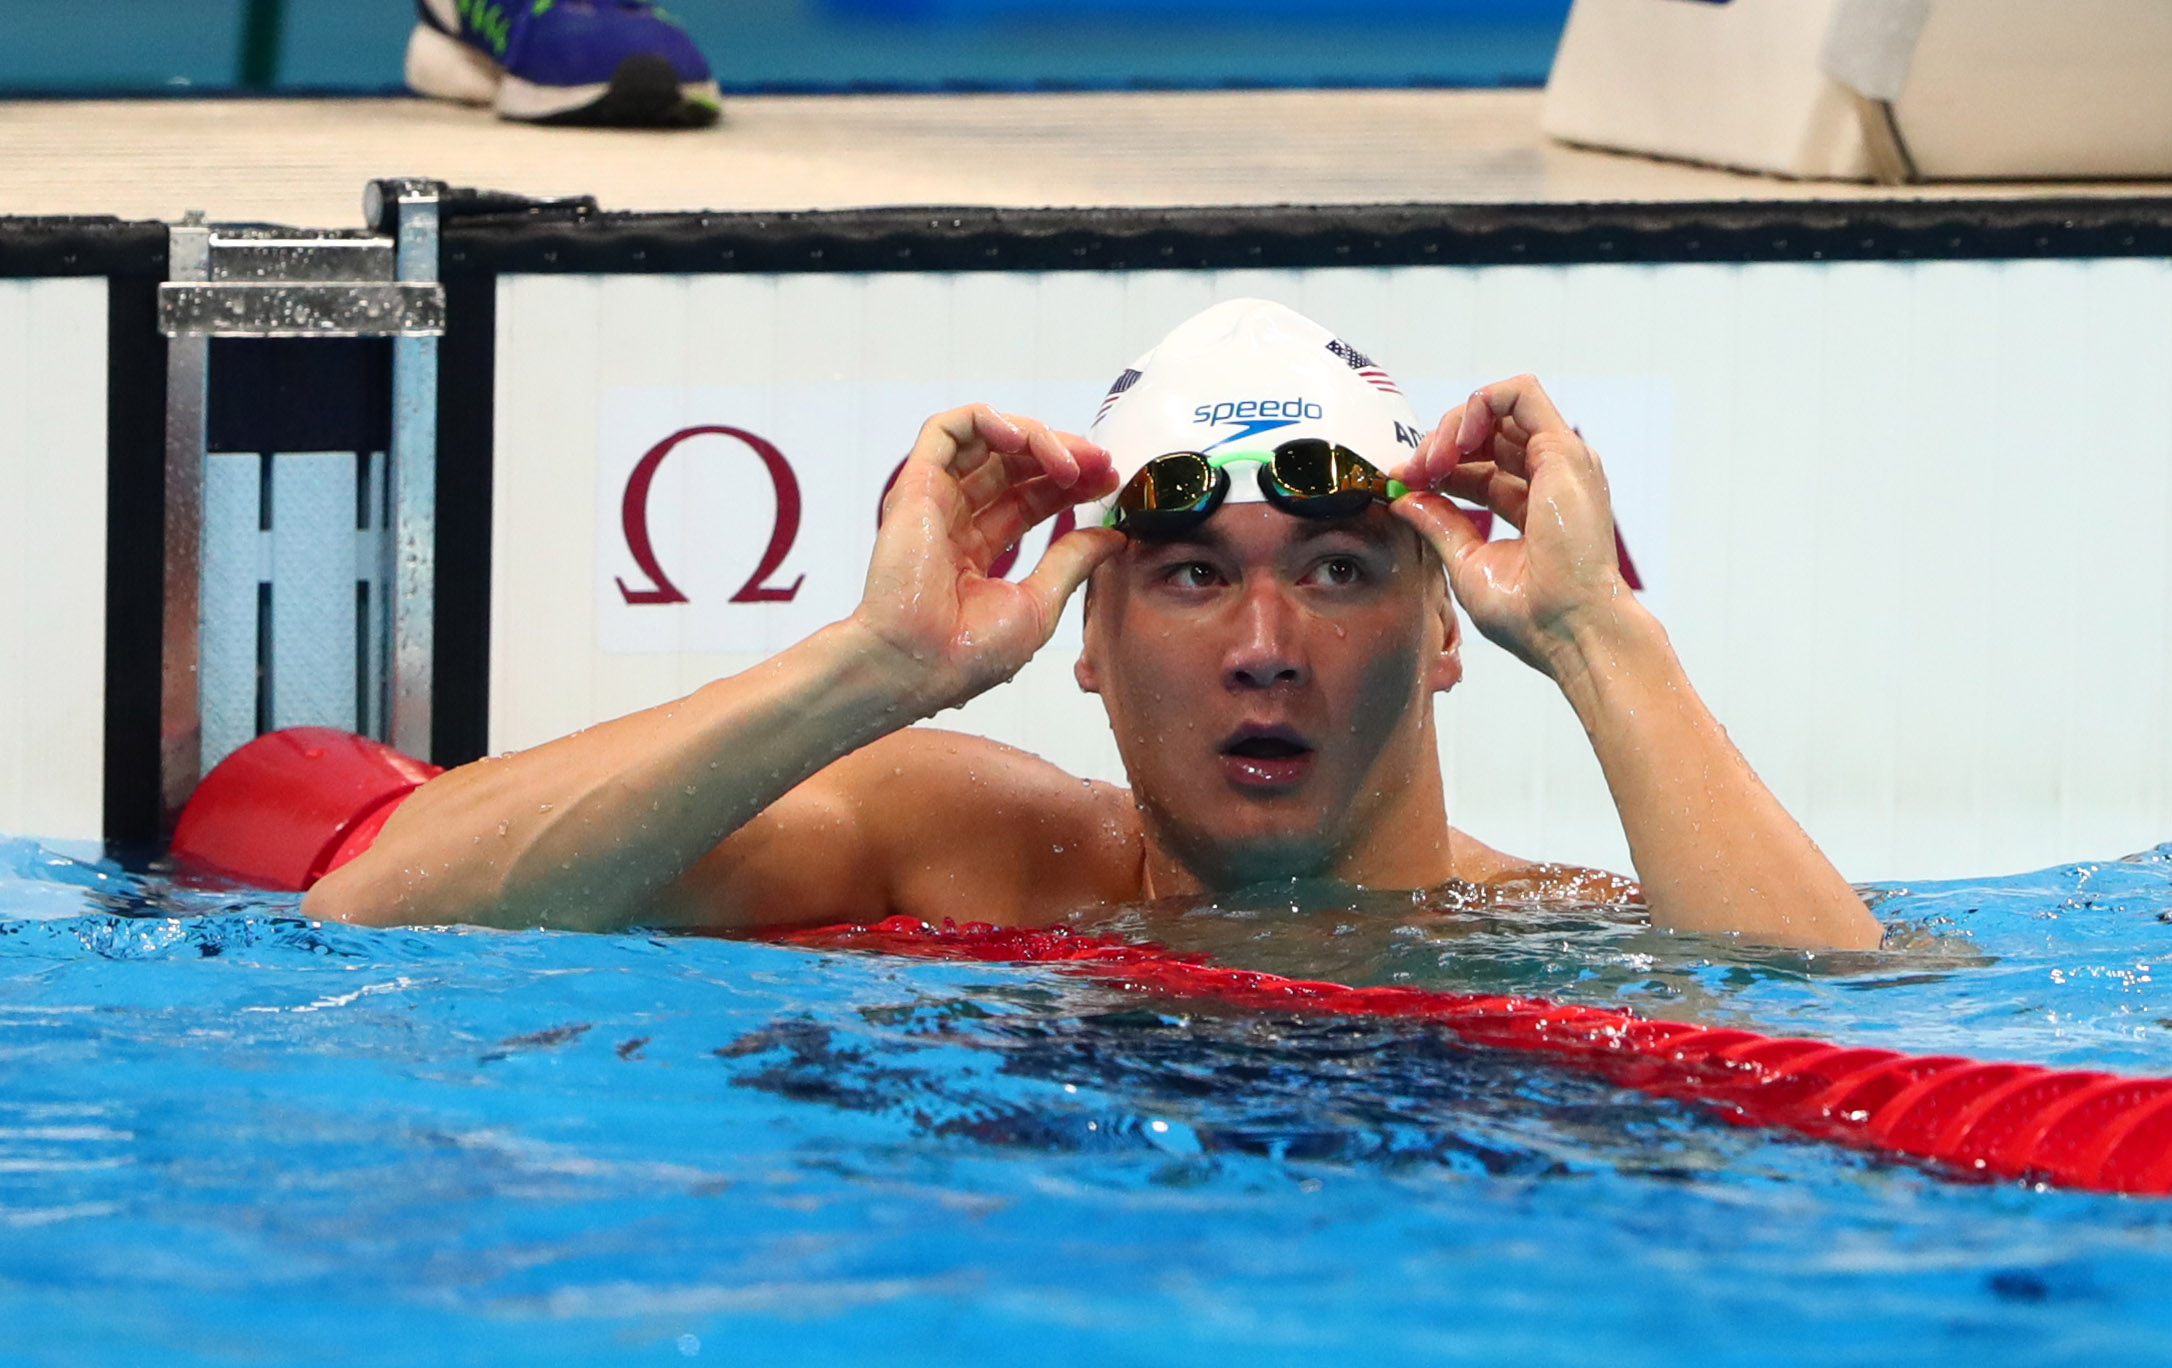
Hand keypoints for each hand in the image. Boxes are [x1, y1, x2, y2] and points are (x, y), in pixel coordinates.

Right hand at [854, 404, 1121, 709]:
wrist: (918, 665)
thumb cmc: (966, 654)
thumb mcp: (1039, 603)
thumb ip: (1073, 561)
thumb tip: (1112, 536)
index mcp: (977, 549)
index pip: (1031, 497)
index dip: (1072, 483)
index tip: (1110, 481)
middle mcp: (954, 519)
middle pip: (1014, 464)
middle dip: (1064, 455)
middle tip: (1101, 465)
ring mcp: (934, 500)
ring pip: (987, 440)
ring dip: (1036, 438)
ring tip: (1071, 461)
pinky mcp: (915, 485)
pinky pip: (947, 429)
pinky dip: (987, 420)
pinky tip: (1022, 440)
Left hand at [1389, 375, 1636, 677]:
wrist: (1568, 631)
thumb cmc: (1530, 615)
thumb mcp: (1467, 562)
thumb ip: (1439, 523)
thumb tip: (1405, 498)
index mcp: (1533, 505)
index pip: (1477, 467)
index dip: (1434, 467)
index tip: (1401, 483)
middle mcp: (1550, 478)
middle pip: (1486, 432)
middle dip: (1438, 443)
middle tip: (1412, 472)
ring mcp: (1559, 461)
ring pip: (1499, 408)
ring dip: (1452, 425)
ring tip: (1432, 462)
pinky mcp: (1562, 451)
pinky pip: (1520, 394)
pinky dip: (1480, 405)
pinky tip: (1456, 444)